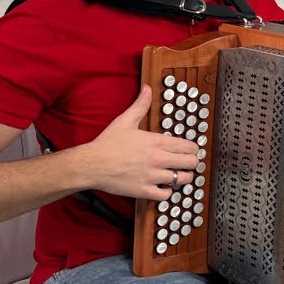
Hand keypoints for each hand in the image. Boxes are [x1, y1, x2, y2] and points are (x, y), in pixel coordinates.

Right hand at [76, 86, 200, 200]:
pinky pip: (166, 195)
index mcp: (156, 142)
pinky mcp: (144, 191)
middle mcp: (158, 159)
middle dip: (191, 162)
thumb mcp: (125, 120)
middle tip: (186, 163)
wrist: (91, 164)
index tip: (190, 150)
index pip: (189, 146)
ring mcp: (152, 176)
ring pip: (182, 179)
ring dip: (182, 177)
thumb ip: (140, 105)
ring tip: (177, 174)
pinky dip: (167, 192)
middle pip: (191, 163)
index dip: (193, 149)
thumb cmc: (107, 144)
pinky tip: (163, 186)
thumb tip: (146, 89)